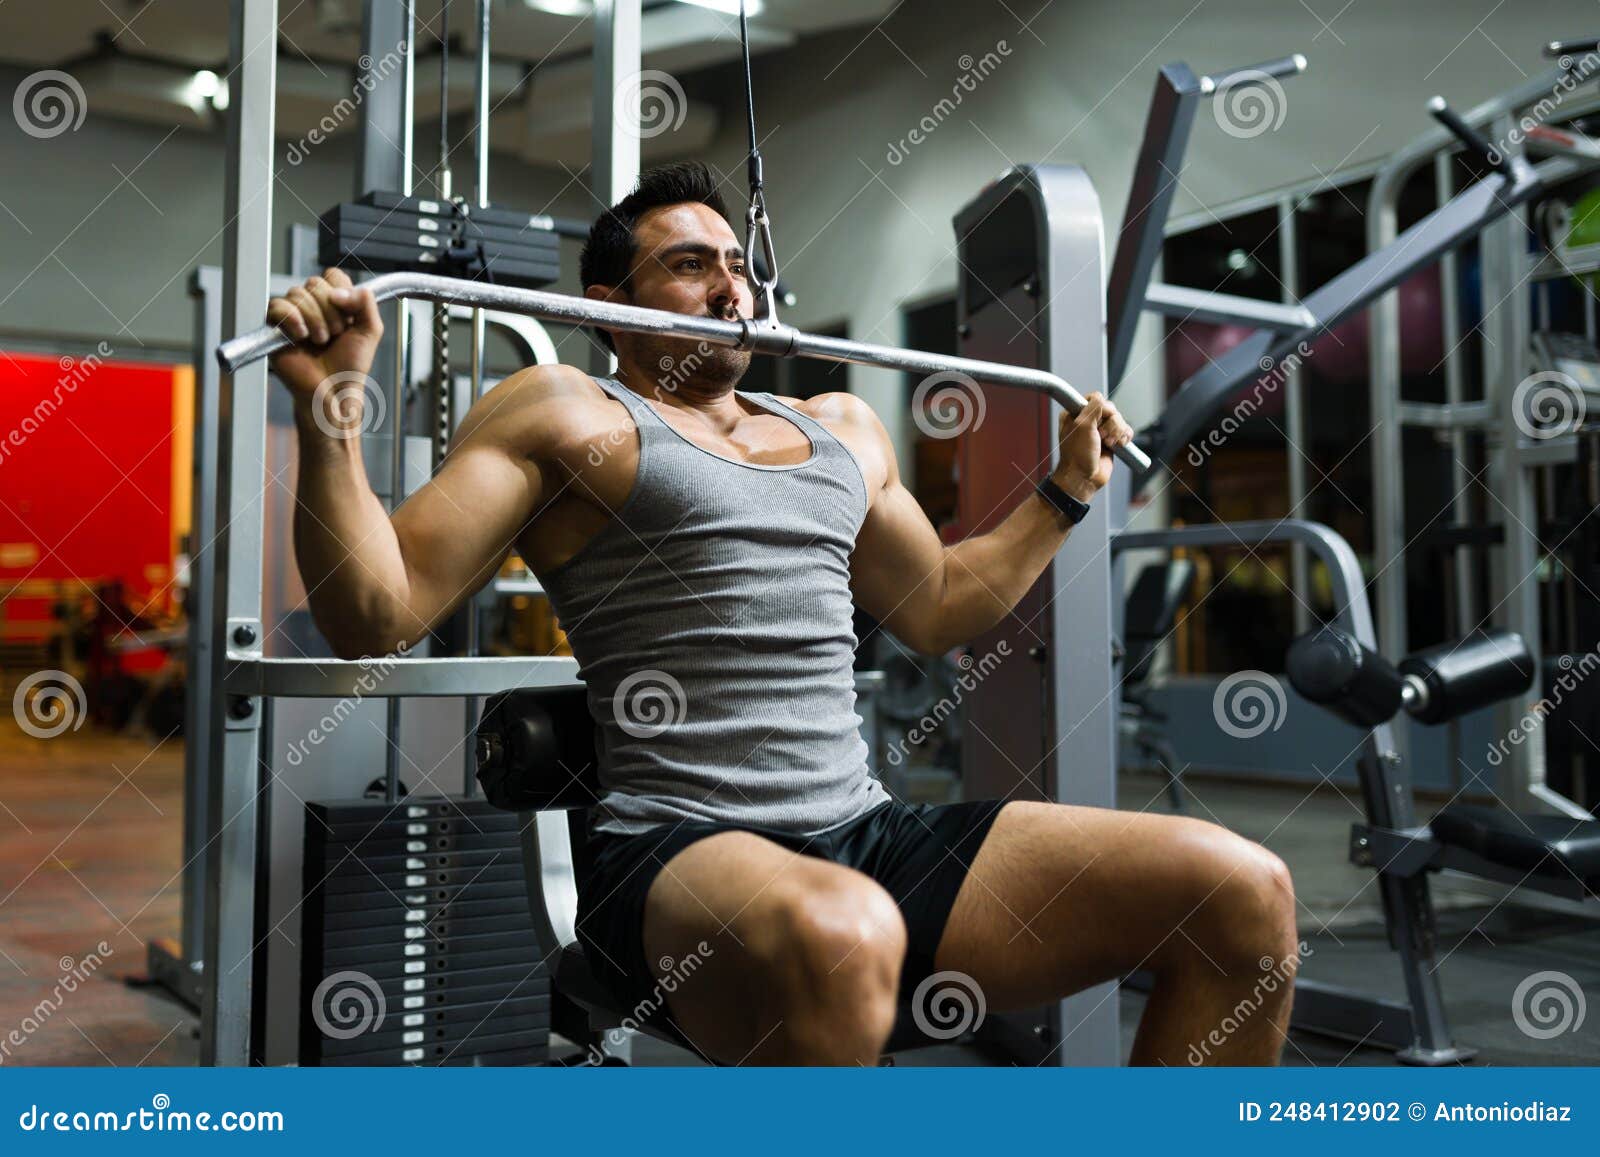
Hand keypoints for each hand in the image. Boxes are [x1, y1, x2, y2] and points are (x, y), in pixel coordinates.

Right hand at [265, 268, 382, 414]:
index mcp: (335, 303)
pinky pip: (277, 305)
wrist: (333, 390)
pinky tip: (301, 336)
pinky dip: (293, 319)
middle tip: (335, 335)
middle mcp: (313, 306)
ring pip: (298, 294)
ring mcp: (293, 315)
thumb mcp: (370, 329)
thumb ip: (366, 301)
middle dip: (330, 311)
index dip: (341, 292)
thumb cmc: (350, 365)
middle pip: (315, 283)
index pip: (332, 276)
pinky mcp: (275, 327)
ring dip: (315, 320)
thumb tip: (338, 291)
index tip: (348, 316)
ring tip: (320, 341)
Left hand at [1053, 392, 1133, 499]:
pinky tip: (1118, 445)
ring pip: (1119, 420)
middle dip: (1111, 423)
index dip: (1101, 408)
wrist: (1084, 477)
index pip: (1095, 398)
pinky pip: (1125, 430)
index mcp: (1076, 413)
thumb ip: (1093, 407)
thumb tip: (1103, 400)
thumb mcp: (1082, 425)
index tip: (1097, 420)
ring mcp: (1100, 430)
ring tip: (1109, 444)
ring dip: (1117, 432)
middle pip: (1111, 409)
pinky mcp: (1111, 440)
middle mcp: (1088, 420)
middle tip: (1101, 436)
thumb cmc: (1078, 454)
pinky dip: (1124, 437)